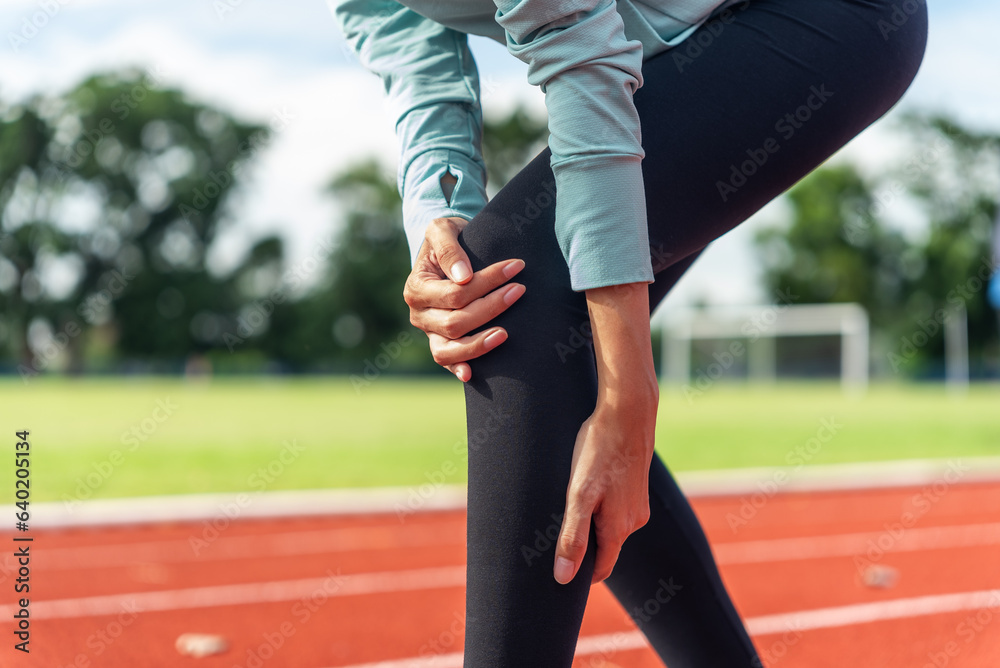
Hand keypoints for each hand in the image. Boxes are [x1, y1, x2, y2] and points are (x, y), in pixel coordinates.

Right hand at [402, 216, 525, 380]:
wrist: (447, 251)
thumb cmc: (448, 238)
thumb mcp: (443, 229)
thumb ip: (450, 249)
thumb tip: (463, 278)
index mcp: (417, 287)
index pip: (455, 293)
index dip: (486, 281)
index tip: (516, 266)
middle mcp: (419, 314)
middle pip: (455, 321)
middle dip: (491, 307)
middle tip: (520, 290)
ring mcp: (429, 332)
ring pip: (449, 349)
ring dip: (479, 344)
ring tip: (505, 333)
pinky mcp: (440, 343)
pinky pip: (446, 361)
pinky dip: (458, 368)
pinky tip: (472, 374)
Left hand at [554, 394, 656, 584]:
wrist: (628, 412)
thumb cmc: (600, 450)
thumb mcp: (579, 495)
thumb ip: (573, 537)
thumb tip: (564, 576)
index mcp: (619, 528)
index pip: (601, 569)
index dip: (580, 575)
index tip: (559, 572)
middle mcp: (634, 521)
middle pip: (606, 548)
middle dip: (584, 548)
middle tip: (555, 537)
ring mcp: (638, 503)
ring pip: (611, 526)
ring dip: (592, 522)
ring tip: (570, 504)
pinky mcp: (637, 487)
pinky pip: (617, 508)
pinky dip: (601, 506)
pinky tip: (589, 487)